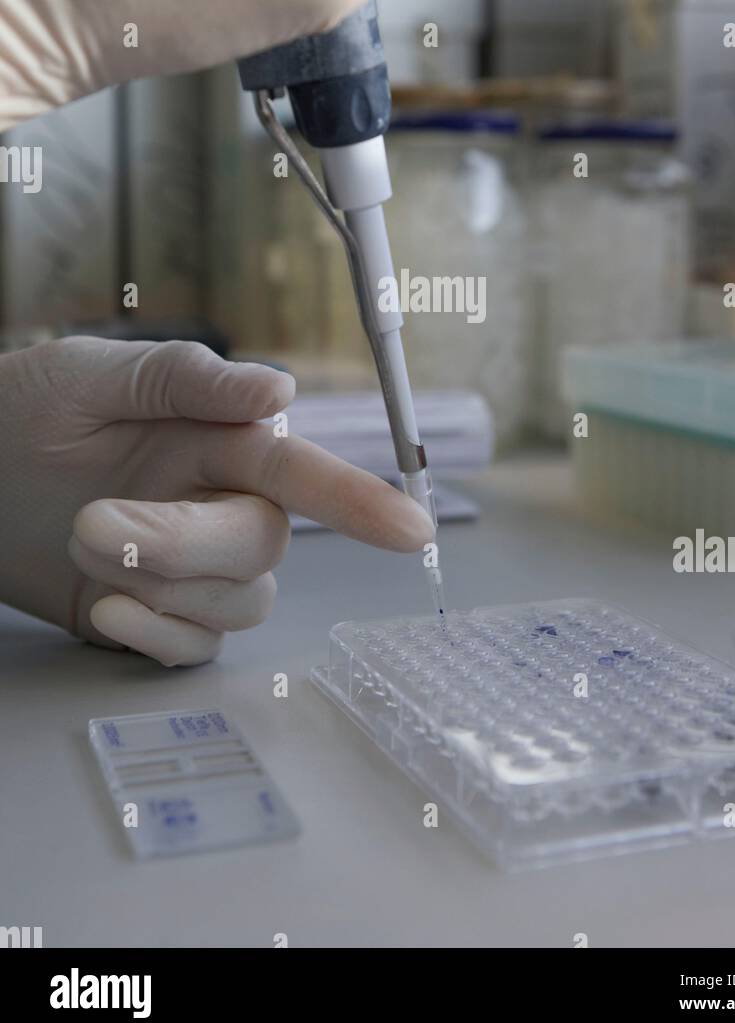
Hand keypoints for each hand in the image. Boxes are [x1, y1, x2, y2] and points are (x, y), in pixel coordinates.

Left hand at [0, 337, 432, 664]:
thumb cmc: (23, 410)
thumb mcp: (95, 374)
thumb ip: (188, 379)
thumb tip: (280, 389)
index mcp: (219, 440)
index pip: (300, 472)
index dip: (355, 499)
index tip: (408, 528)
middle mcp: (219, 503)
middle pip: (263, 546)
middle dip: (186, 544)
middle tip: (94, 521)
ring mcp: (190, 568)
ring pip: (240, 604)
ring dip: (164, 586)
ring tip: (84, 540)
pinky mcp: (155, 617)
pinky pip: (195, 649)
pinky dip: (158, 637)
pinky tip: (105, 607)